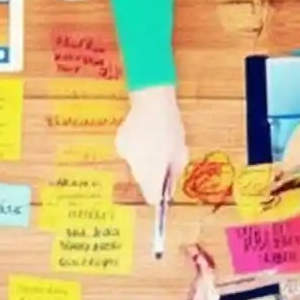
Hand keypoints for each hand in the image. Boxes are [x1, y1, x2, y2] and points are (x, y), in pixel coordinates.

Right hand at [117, 86, 187, 205]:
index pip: (151, 197)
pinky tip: (142, 136)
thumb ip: (174, 173)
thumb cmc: (171, 128)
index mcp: (153, 172)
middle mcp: (136, 167)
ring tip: (153, 145)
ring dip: (144, 162)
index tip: (163, 194)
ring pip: (135, 166)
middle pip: (143, 181)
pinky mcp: (119, 143)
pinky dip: (136, 150)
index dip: (157, 196)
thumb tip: (169, 188)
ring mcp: (125, 155)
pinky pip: (129, 153)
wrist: (152, 102)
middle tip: (163, 164)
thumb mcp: (180, 152)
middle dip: (152, 177)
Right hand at [149, 245, 219, 299]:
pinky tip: (190, 277)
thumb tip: (203, 283)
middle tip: (193, 248)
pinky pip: (195, 297)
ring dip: (199, 273)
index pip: (208, 287)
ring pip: (202, 290)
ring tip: (193, 255)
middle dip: (203, 265)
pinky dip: (193, 284)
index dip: (204, 267)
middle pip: (208, 285)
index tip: (195, 252)